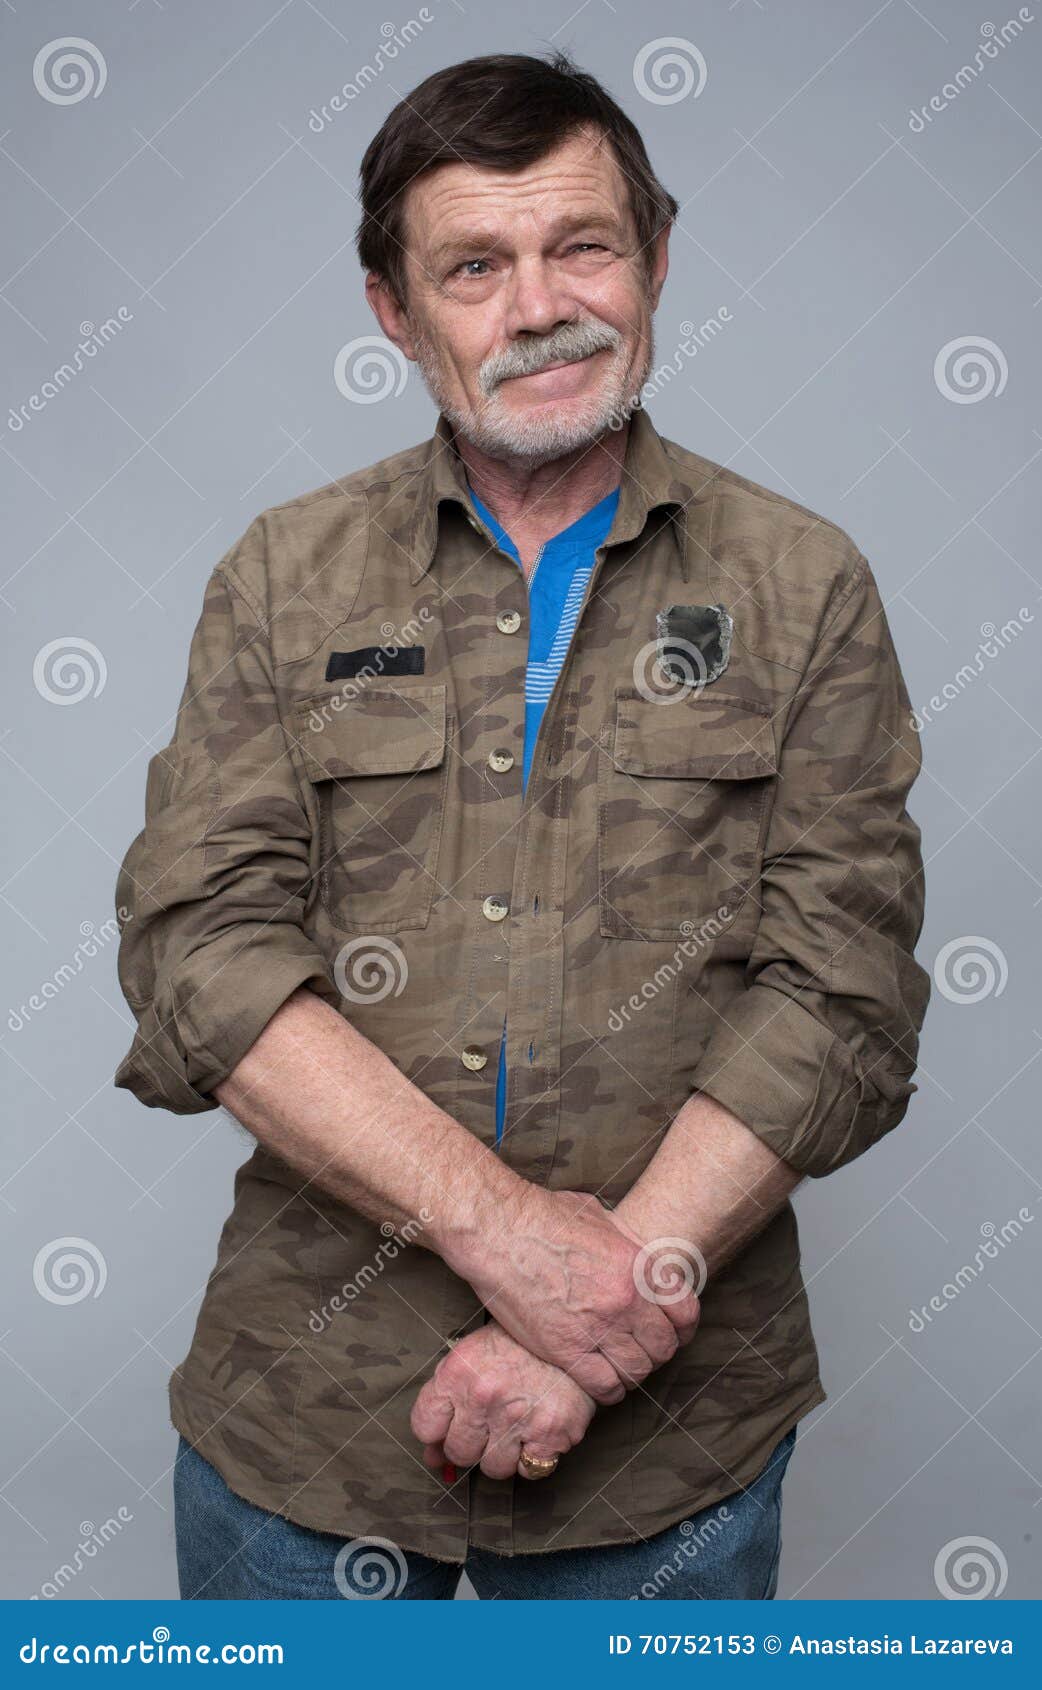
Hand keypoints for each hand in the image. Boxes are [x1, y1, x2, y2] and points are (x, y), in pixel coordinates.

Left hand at [411, 1321, 594, 1479]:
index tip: (452, 1424)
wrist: (572, 1332)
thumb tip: (431, 1455)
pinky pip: (530, 1471)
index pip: (425, 1426)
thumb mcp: (473, 1356)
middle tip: (489, 1423)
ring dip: (503, 1454)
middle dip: (471, 1443)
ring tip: (516, 1425)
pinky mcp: (552, 1435)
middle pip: (458, 1452)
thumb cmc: (518, 1344)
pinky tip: (538, 1430)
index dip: (438, 1429)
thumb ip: (446, 1402)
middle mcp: (483, 1396)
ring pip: (493, 1468)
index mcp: (457, 1372)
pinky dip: (534, 1458)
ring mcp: (517, 1418)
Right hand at [447, 1186, 700, 1404]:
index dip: (682, 1328)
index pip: (685, 1313)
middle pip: (663, 1347)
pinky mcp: (566, 1349)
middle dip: (655, 1351)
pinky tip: (600, 1381)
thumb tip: (640, 1253)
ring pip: (636, 1371)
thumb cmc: (545, 1216)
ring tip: (618, 1366)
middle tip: (639, 1349)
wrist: (500, 1231)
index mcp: (638, 1266)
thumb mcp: (602, 1217)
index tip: (673, 1332)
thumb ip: (628, 1242)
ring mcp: (597, 1327)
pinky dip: (607, 1389)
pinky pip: (603, 1386)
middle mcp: (625, 1300)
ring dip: (631, 1372)